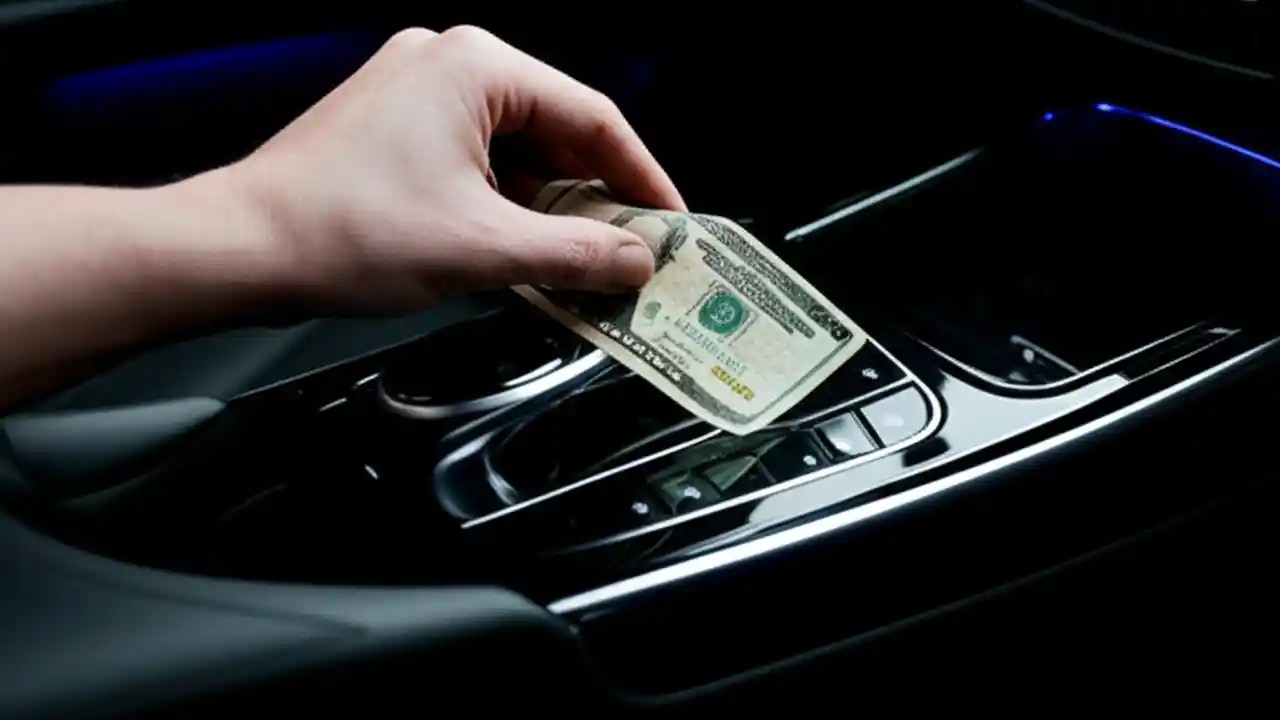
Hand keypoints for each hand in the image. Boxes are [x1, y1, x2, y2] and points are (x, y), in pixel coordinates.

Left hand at [223, 25, 685, 313]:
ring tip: (577, 264)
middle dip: (594, 199)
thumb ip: (576, 254)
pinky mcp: (394, 129)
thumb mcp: (483, 250)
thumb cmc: (339, 232)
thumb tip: (634, 259)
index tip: (669, 226)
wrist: (238, 249)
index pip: (594, 119)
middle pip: (556, 133)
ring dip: (549, 209)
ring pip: (516, 152)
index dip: (642, 180)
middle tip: (628, 255)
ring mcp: (415, 93)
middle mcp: (446, 64)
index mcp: (476, 67)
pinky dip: (505, 205)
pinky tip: (521, 251)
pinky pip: (476, 161)